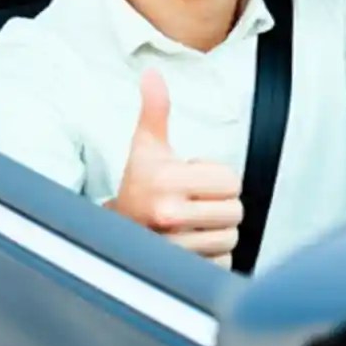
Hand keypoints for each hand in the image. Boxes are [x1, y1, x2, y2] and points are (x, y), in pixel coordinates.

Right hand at [107, 70, 242, 268]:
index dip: (214, 178)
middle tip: (191, 202)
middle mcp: (168, 216)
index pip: (230, 181)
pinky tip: (191, 245)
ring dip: (216, 231)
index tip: (189, 180)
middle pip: (234, 211)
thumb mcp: (145, 146)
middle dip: (218, 205)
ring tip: (190, 223)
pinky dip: (213, 257)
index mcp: (164, 181)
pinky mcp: (183, 271)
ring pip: (232, 238)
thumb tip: (152, 74)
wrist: (111, 231)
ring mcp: (176, 247)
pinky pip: (225, 263)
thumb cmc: (137, 183)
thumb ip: (154, 110)